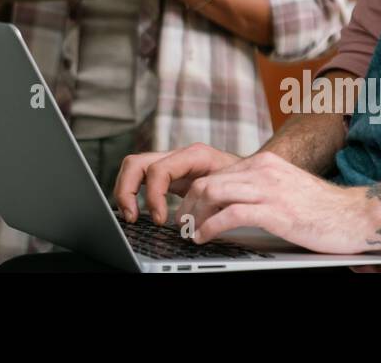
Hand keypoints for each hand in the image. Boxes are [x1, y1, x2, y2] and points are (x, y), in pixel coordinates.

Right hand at [114, 143, 240, 224]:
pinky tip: (138, 212)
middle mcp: (178, 156)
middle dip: (127, 190)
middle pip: (136, 163)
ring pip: (133, 167)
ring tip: (131, 216)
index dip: (154, 196)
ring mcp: (171, 163)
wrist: (254, 171)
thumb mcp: (232, 189)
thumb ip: (214, 200)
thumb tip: (197, 224)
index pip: (159, 170)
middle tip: (132, 217)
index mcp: (194, 155)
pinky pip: (142, 177)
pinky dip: (134, 193)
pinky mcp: (168, 174)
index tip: (159, 219)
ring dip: (126, 191)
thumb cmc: (246, 180)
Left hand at [178, 150, 378, 252]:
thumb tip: (232, 201)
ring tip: (190, 232)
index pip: (217, 172)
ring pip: (213, 192)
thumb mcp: (286, 187)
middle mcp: (263, 169)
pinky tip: (205, 237)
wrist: (357, 214)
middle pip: (208, 180)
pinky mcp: (275, 211)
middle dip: (189, 204)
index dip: (196, 193)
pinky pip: (230, 214)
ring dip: (195, 215)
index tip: (189, 211)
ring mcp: (269, 188)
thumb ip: (261, 187)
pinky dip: (210, 227)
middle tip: (183, 223)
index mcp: (265, 162)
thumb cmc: (323, 208)